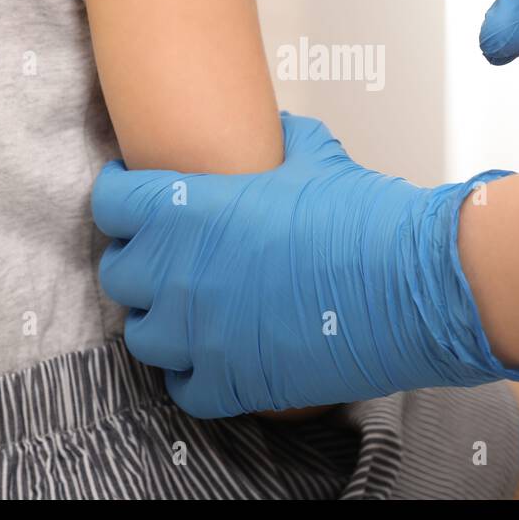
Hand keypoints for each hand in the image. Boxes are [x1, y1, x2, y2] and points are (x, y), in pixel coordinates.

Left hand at [91, 113, 518, 417]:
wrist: (408, 283)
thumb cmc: (363, 215)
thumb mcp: (313, 156)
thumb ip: (278, 142)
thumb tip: (277, 132)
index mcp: (184, 210)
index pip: (110, 203)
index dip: (124, 197)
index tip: (135, 196)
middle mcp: (175, 273)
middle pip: (118, 272)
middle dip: (142, 261)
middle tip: (173, 255)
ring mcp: (196, 335)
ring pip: (142, 335)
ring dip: (162, 320)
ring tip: (192, 310)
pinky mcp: (227, 383)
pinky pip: (181, 386)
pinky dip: (194, 373)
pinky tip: (218, 355)